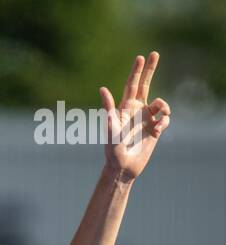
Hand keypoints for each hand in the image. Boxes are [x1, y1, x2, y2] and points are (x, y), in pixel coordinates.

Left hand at [101, 53, 169, 181]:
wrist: (123, 168)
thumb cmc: (113, 151)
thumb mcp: (111, 129)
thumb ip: (109, 109)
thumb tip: (102, 89)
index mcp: (126, 108)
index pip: (132, 85)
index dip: (137, 71)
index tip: (141, 57)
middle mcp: (137, 110)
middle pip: (145, 85)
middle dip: (150, 69)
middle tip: (155, 52)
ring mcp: (147, 119)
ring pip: (161, 103)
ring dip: (164, 107)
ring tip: (159, 121)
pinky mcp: (155, 129)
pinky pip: (165, 119)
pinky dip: (164, 122)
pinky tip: (157, 132)